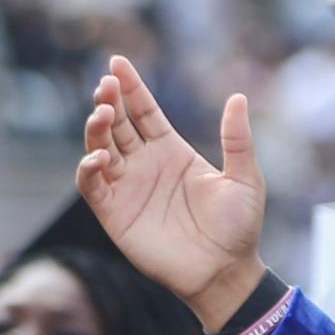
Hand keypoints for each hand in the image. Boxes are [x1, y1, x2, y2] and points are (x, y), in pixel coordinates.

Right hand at [78, 56, 267, 326]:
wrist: (225, 272)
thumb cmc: (239, 228)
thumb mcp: (244, 179)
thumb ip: (237, 140)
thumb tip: (238, 97)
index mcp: (172, 151)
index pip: (144, 111)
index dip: (131, 87)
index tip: (117, 62)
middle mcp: (145, 164)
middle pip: (118, 124)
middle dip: (108, 100)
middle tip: (107, 84)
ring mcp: (127, 187)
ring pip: (99, 148)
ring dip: (96, 128)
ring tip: (103, 114)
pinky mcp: (114, 214)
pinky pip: (92, 185)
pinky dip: (89, 169)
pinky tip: (100, 158)